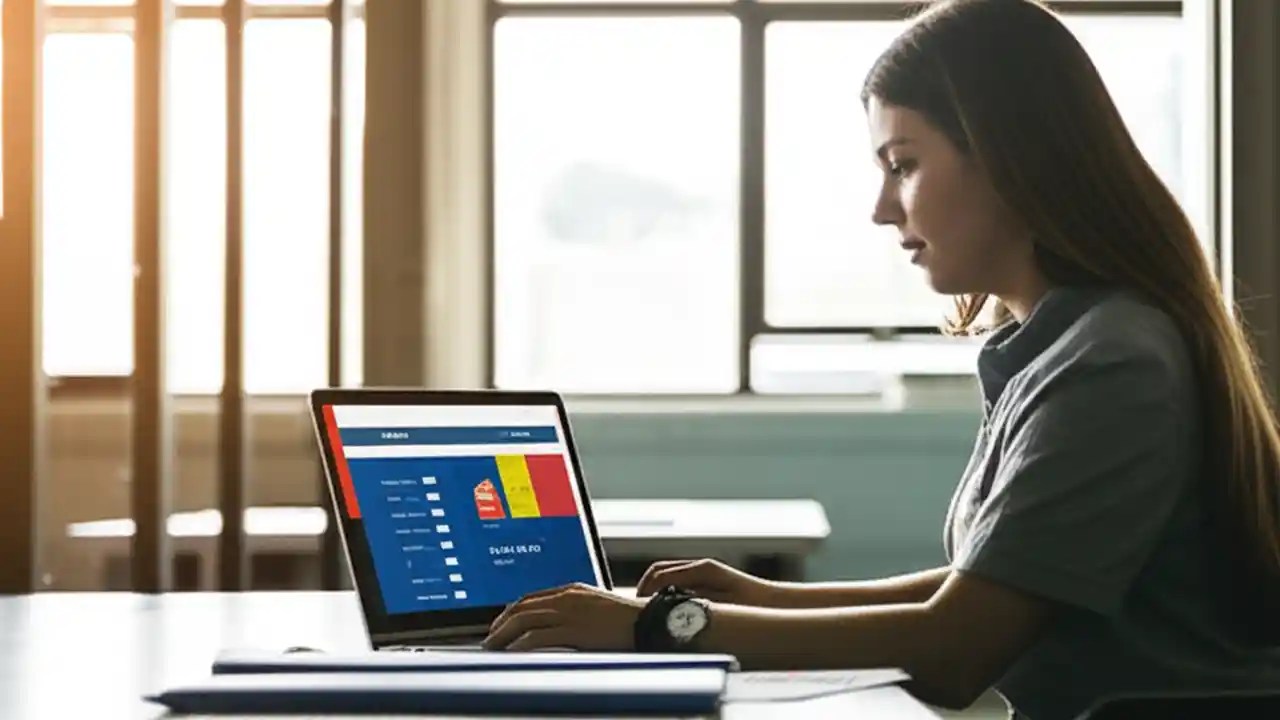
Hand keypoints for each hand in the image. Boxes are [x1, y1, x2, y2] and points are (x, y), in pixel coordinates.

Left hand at [483, 583, 644, 650]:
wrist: (651, 622)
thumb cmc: (630, 621)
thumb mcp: (598, 610)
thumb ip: (576, 614)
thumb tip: (558, 629)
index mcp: (572, 590)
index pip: (531, 598)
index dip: (510, 612)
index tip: (500, 625)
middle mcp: (567, 598)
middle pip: (522, 607)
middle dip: (500, 624)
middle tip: (489, 639)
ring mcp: (570, 613)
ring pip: (524, 620)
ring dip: (503, 635)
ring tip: (493, 649)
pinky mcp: (575, 630)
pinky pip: (537, 637)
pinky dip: (519, 645)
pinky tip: (511, 654)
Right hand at [636, 558, 782, 605]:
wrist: (774, 603)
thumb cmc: (752, 605)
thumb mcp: (719, 606)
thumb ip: (690, 601)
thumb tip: (663, 602)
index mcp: (702, 568)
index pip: (660, 573)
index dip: (644, 590)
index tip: (636, 608)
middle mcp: (700, 566)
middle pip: (658, 570)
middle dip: (643, 588)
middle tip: (634, 610)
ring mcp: (703, 572)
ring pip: (666, 575)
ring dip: (653, 589)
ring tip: (645, 611)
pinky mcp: (706, 580)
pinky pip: (677, 582)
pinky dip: (665, 592)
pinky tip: (665, 610)